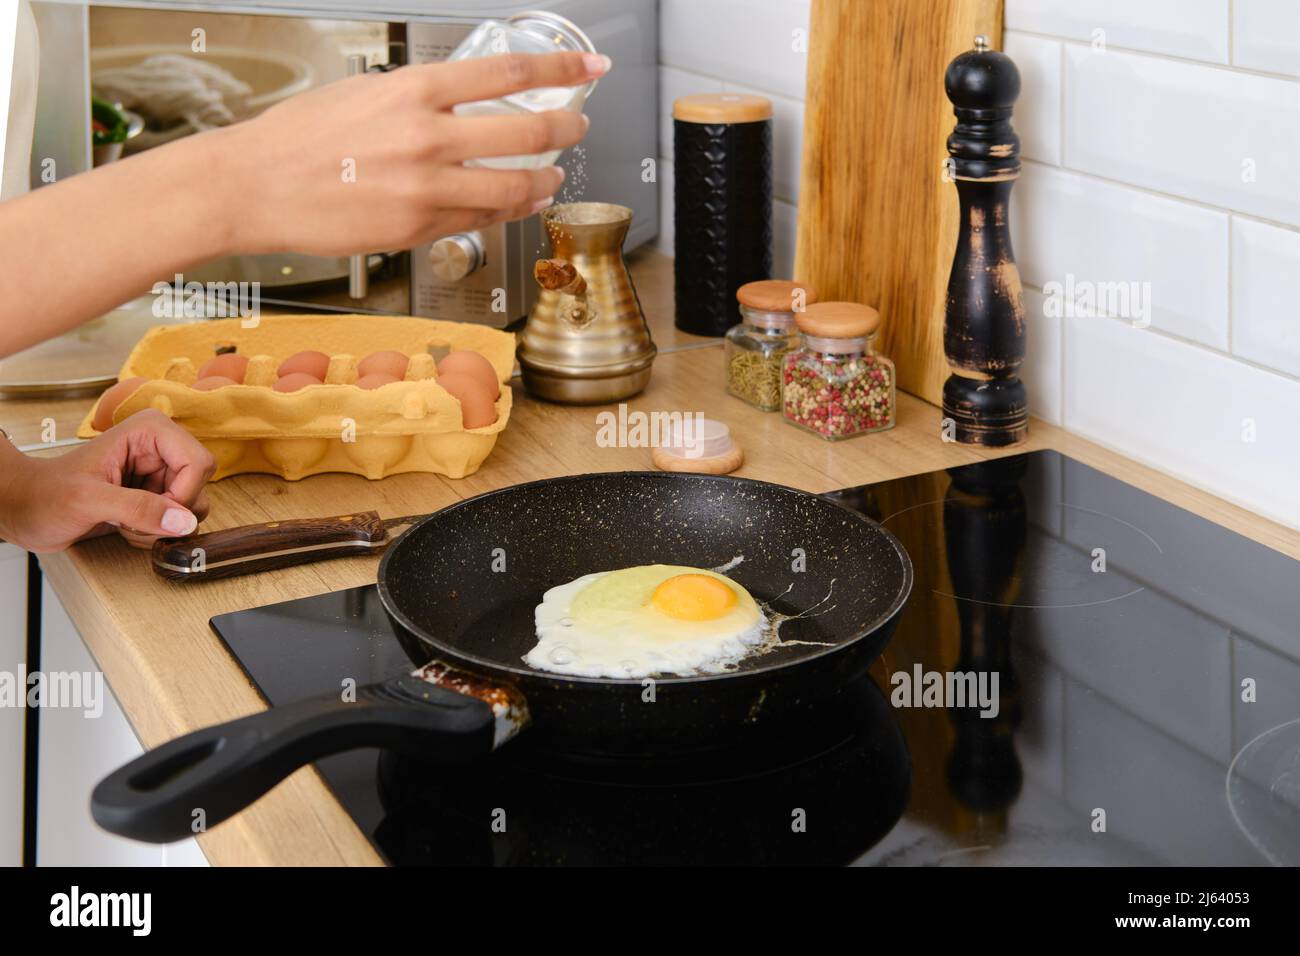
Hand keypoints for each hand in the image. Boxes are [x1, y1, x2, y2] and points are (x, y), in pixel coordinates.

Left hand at [0, 410, 214, 553]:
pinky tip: (125, 527)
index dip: (182, 495)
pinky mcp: (154, 496)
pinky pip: (178, 521)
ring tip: (124, 523)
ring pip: (192, 507)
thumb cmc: (44, 494)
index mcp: (149, 431)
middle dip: (169, 513)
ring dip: (160, 527)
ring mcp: (158, 474)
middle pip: (199, 486)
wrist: (24, 509)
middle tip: (132, 519)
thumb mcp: (88, 500)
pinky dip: (155, 533)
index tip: (154, 512)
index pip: (198, 463)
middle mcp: (160, 449)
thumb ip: (138, 508)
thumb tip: (183, 522)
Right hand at [217, 51, 610, 257]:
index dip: (561, 71)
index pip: (509, 73)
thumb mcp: (364, 93)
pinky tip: (515, 205)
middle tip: (577, 127)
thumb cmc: (299, 138)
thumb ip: (420, 99)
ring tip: (552, 177)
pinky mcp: (417, 229)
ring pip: (512, 188)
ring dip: (543, 182)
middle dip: (566, 129)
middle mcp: (426, 137)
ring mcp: (424, 188)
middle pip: (526, 133)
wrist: (253, 185)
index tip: (589, 69)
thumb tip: (462, 102)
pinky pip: (479, 221)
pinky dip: (506, 212)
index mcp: (413, 91)